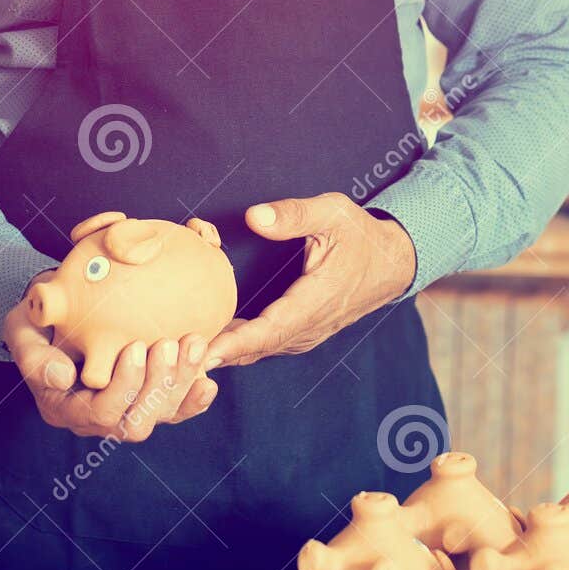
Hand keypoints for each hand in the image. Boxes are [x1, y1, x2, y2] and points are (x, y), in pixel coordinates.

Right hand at [3, 291, 216, 442]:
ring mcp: (127, 408)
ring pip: (160, 415)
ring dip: (180, 383)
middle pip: (135, 423)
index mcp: (65, 407)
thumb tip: (62, 378)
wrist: (61, 311)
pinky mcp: (149, 396)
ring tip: (192, 344)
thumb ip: (33, 356)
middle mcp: (98, 417)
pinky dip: (193, 398)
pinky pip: (175, 409)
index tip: (135, 348)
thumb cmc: (39, 320)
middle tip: (166, 345)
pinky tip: (207, 379)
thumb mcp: (22, 330)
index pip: (99, 413)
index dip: (122, 387)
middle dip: (157, 387)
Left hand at [205, 192, 416, 368]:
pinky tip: (211, 342)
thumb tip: (255, 217)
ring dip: (226, 354)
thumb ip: (294, 214)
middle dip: (219, 354)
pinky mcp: (303, 333)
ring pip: (262, 351)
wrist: (393, 263)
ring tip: (184, 354)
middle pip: (259, 348)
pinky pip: (267, 346)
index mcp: (318, 299)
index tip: (204, 350)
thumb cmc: (361, 236)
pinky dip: (239, 348)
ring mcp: (308, 334)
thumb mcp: (333, 213)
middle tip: (175, 356)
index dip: (236, 342)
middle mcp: (312, 325)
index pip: (271, 329)